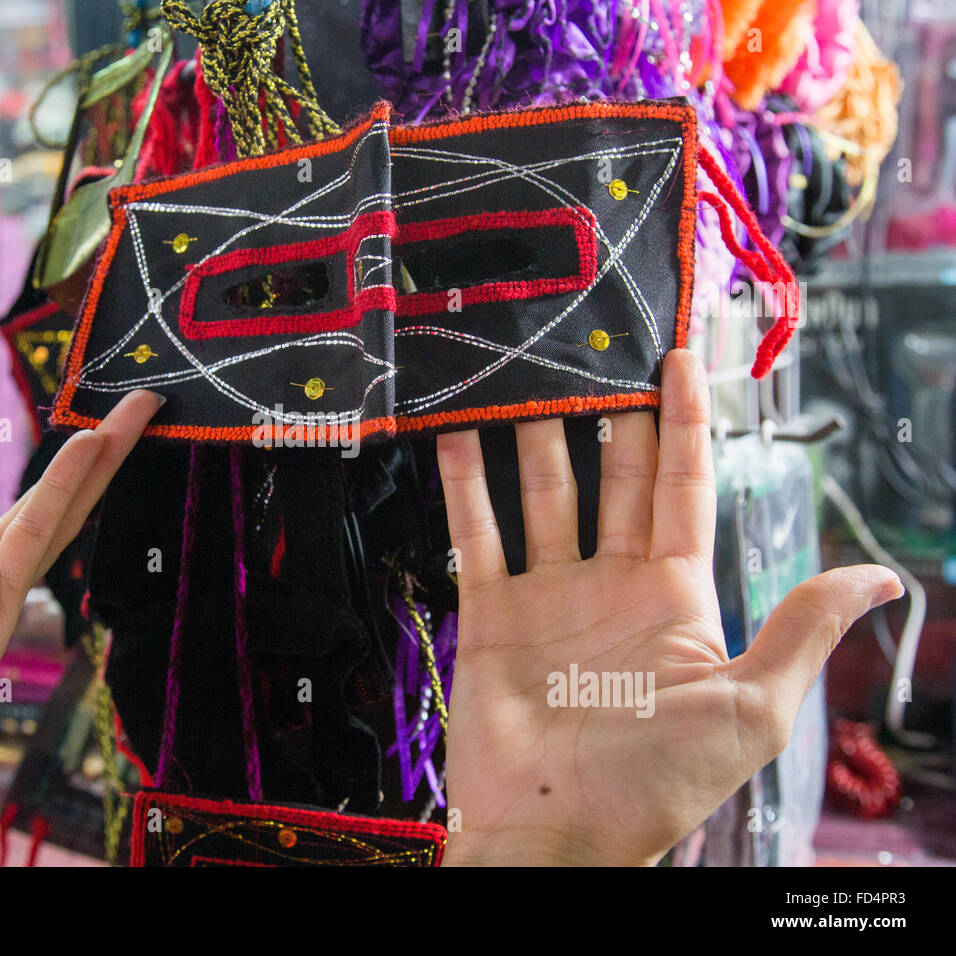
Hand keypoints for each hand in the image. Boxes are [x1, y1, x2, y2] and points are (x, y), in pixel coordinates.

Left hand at [0, 379, 160, 853]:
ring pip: (54, 521)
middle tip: (141, 404)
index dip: (51, 468)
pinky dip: (60, 495)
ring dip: (98, 466)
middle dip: (97, 455)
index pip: (8, 507)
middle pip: (49, 507)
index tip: (88, 420)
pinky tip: (86, 450)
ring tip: (137, 413)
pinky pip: (30, 544)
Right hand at [437, 349, 901, 865]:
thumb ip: (802, 630)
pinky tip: (458, 434)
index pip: (682, 487)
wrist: (556, 833)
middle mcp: (612, 584)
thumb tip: (883, 579)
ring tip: (528, 375)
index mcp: (675, 597)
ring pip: (544, 492)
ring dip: (536, 434)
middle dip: (612, 414)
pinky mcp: (492, 613)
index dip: (684, 422)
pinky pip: (478, 535)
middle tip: (600, 349)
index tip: (681, 358)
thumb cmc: (657, 784)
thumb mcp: (751, 708)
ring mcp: (549, 594)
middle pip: (615, 477)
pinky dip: (466, 483)